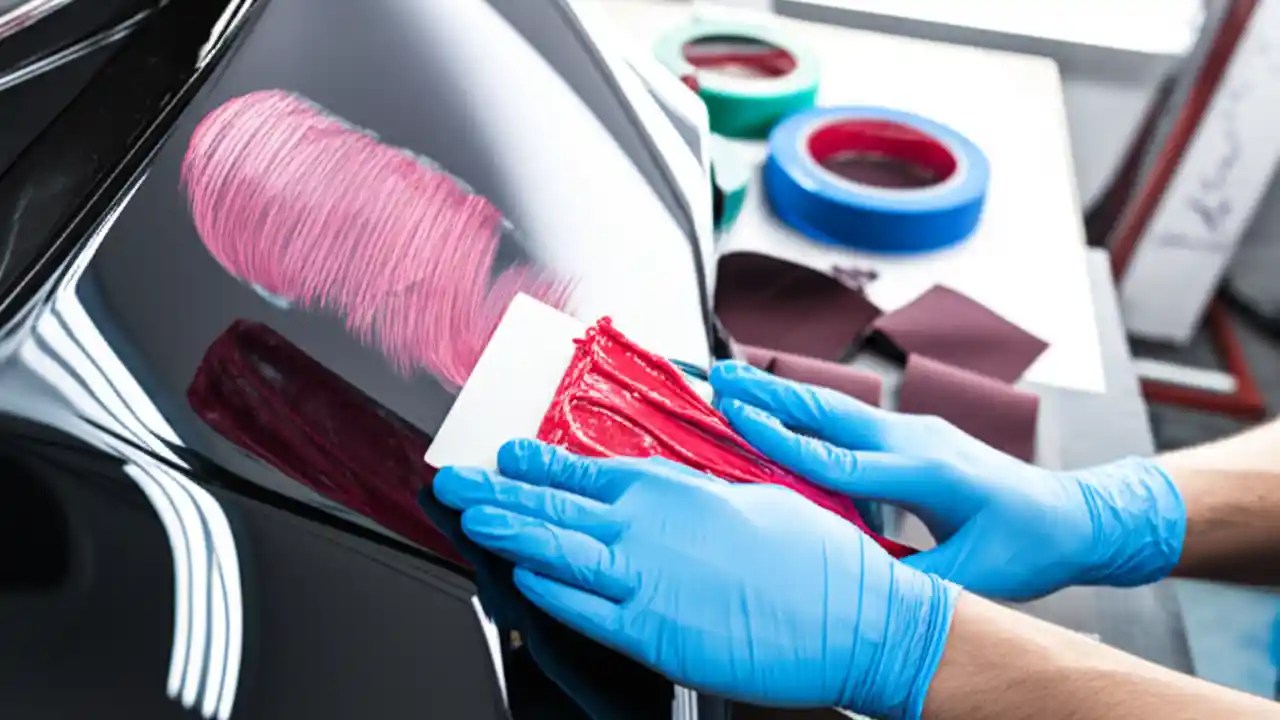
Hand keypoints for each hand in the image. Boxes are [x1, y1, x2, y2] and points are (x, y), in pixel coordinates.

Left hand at [433, 440, 957, 717]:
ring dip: (506, 529)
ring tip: (467, 514)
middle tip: (454, 477)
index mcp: (678, 489)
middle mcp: (653, 527)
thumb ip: (694, 496)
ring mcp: (648, 579)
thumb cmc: (818, 560)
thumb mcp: (751, 499)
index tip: (504, 456)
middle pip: (555, 504)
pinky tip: (517, 574)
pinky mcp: (654, 632)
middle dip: (498, 490)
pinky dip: (546, 589)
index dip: (537, 464)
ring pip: (556, 549)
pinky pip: (583, 609)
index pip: (587, 470)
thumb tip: (661, 492)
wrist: (861, 619)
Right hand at [711, 361, 1185, 600]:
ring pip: (838, 409)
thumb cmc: (1031, 546)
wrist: (1077, 515)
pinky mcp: (915, 437)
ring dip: (785, 394)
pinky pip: (853, 423)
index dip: (784, 441)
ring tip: (735, 380)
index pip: (839, 458)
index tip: (739, 417)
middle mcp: (917, 439)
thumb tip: (851, 588)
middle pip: (829, 412)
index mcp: (928, 472)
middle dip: (770, 392)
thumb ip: (909, 581)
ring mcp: (916, 431)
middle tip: (718, 375)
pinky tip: (781, 412)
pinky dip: (810, 415)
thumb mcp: (973, 578)